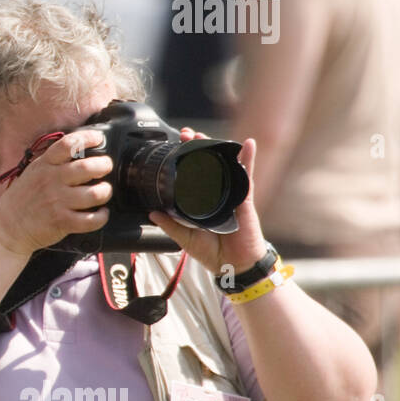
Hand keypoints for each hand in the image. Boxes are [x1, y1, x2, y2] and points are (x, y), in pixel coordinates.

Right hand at [0, 130, 113, 255]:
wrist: (6, 229)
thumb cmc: (21, 200)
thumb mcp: (32, 173)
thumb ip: (52, 163)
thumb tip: (79, 154)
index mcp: (44, 166)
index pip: (68, 144)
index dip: (88, 138)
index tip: (99, 139)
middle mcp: (51, 181)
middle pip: (88, 167)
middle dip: (104, 165)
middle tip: (106, 167)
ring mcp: (57, 202)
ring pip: (95, 193)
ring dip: (105, 191)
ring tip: (103, 191)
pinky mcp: (62, 222)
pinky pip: (92, 219)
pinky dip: (102, 216)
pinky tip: (100, 213)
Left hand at [148, 129, 269, 276]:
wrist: (234, 266)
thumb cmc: (213, 252)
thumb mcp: (185, 238)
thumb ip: (170, 224)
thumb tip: (151, 213)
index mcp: (203, 201)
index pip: (194, 174)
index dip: (185, 159)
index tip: (175, 145)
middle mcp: (217, 195)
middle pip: (208, 164)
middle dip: (198, 146)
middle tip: (185, 134)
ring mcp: (232, 195)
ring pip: (224, 165)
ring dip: (216, 147)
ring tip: (203, 134)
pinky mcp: (244, 200)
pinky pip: (246, 177)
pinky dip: (248, 159)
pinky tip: (247, 144)